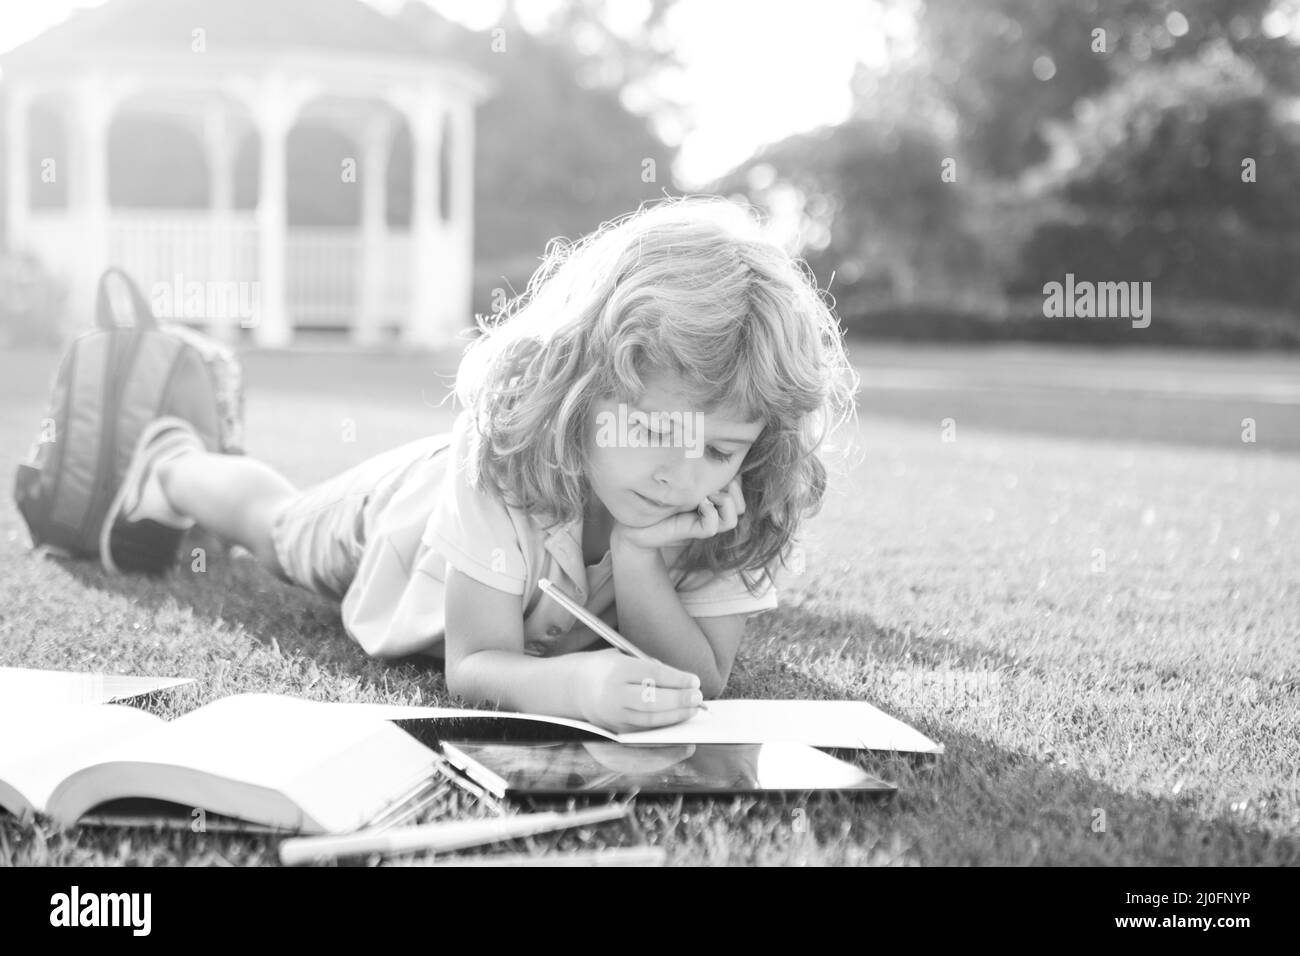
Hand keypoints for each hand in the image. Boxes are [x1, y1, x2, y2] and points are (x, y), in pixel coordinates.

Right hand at [571, 649, 703, 732]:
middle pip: (652, 700)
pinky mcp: (617, 729)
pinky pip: (645, 729)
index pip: (653, 675)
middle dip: (679, 700)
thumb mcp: (625, 657)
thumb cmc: (608, 667)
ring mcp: (614, 714)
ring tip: (693, 709)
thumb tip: (681, 682)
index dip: (677, 680)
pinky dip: (664, 725)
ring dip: (676, 716)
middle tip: (698, 697)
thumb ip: (650, 667)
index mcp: (617, 669)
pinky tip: (678, 719)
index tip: (695, 681)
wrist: (576, 688)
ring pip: (650, 719)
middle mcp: (614, 694)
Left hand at [612, 477, 746, 552]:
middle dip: (735, 490)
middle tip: (718, 481)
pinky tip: (701, 503)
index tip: (722, 466)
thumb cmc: (651, 497)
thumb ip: (689, 465)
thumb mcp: (673, 476)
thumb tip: (703, 441)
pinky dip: (711, 513)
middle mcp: (710, 510)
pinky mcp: (691, 532)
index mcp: (709, 496)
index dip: (737, 477)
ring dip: (726, 502)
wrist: (632, 523)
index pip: (738, 488)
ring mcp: (702, 523)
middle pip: (741, 505)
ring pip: (732, 518)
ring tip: (710, 493)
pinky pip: (713, 526)